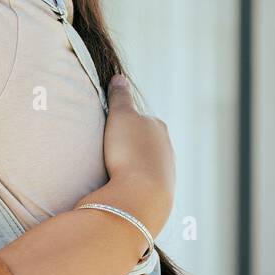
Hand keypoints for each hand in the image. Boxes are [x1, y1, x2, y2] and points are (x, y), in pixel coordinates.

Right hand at [100, 75, 174, 237]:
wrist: (140, 196)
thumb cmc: (129, 153)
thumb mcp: (120, 116)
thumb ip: (120, 97)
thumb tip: (120, 78)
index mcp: (158, 128)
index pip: (140, 120)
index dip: (122, 124)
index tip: (108, 132)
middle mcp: (167, 149)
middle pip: (144, 144)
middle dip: (128, 147)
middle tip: (107, 154)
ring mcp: (166, 173)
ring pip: (145, 165)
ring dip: (130, 167)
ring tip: (111, 174)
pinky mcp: (160, 195)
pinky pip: (142, 185)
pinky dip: (132, 184)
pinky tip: (119, 188)